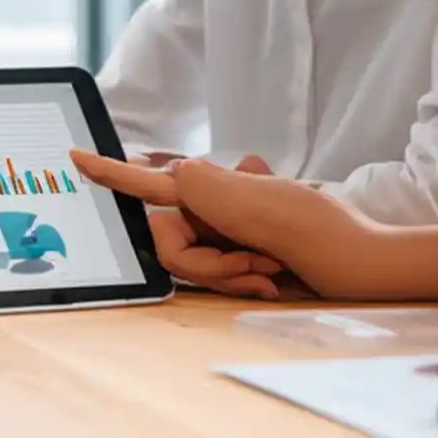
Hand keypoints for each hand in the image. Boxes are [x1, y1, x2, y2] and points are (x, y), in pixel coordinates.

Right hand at [70, 149, 371, 293]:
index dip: (111, 172)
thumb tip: (175, 171)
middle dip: (208, 262)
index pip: (148, 180)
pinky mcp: (238, 253)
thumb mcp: (260, 205)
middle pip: (170, 242)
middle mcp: (211, 206)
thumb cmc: (319, 233)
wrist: (362, 264)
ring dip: (231, 273)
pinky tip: (270, 279)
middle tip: (256, 267)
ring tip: (270, 270)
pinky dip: (241, 280)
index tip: (75, 157)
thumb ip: (207, 188)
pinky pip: (216, 274)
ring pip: (193, 263)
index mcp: (209, 186)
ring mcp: (224, 230)